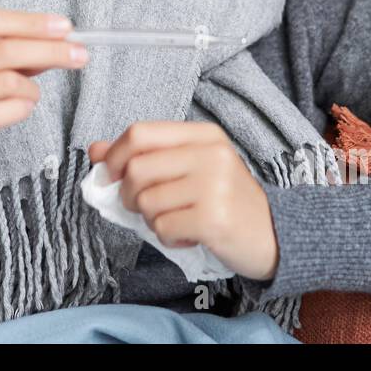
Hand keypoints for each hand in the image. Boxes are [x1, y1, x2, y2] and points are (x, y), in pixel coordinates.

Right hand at [0, 8, 88, 174]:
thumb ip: (14, 52)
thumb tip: (61, 39)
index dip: (30, 22)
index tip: (65, 26)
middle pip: (4, 49)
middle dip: (49, 50)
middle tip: (80, 55)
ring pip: (7, 82)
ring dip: (32, 89)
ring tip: (32, 95)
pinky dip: (21, 108)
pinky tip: (23, 108)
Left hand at [87, 121, 279, 280]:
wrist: (275, 235)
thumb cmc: (225, 200)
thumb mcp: (190, 168)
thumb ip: (144, 155)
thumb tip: (95, 149)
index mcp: (204, 135)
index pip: (140, 133)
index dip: (115, 155)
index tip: (110, 175)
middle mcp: (210, 154)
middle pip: (137, 169)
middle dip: (128, 195)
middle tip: (145, 207)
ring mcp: (214, 186)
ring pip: (145, 202)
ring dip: (151, 219)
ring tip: (176, 220)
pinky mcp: (213, 219)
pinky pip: (161, 228)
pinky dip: (166, 238)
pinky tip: (187, 236)